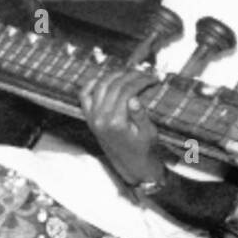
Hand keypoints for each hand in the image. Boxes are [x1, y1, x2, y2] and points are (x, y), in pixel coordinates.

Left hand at [79, 70, 164, 185]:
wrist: (131, 164)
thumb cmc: (144, 149)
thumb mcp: (148, 133)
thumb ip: (140, 115)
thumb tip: (133, 98)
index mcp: (115, 122)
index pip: (127, 91)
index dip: (141, 81)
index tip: (153, 78)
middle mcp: (100, 118)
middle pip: (114, 86)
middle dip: (131, 76)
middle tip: (144, 73)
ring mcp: (92, 117)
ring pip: (100, 87)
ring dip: (114, 76)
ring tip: (129, 73)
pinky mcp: (89, 118)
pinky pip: (84, 96)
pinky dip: (91, 84)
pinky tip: (103, 79)